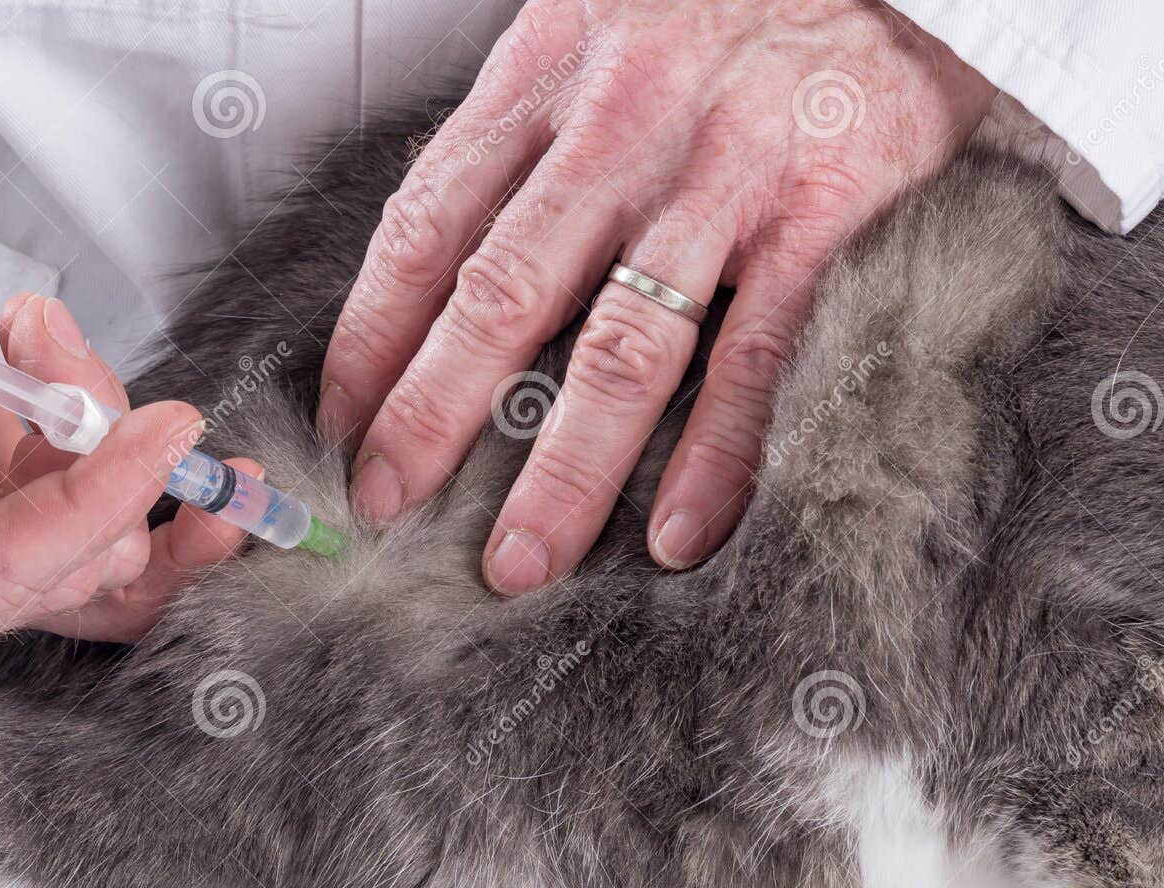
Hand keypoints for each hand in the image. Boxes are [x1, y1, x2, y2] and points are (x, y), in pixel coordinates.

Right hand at [0, 194, 248, 669]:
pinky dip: (149, 505)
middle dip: (93, 452)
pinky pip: (97, 554)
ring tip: (44, 339)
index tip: (164, 430)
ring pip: (91, 553)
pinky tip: (214, 474)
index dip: (90, 502)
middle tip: (47, 336)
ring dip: (107, 447)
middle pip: (55, 566)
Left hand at [318, 0, 994, 589]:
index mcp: (543, 78)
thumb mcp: (592, 28)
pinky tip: (682, 532)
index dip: (371, 333)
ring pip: (622, 345)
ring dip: (563, 468)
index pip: (425, 225)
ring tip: (521, 559)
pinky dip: (718, 453)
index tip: (341, 420)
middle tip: (389, 504)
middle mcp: (618, 129)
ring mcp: (719, 173)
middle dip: (432, 415)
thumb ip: (522, 136)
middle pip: (502, 295)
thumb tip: (443, 258)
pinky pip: (759, 352)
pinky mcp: (821, 207)